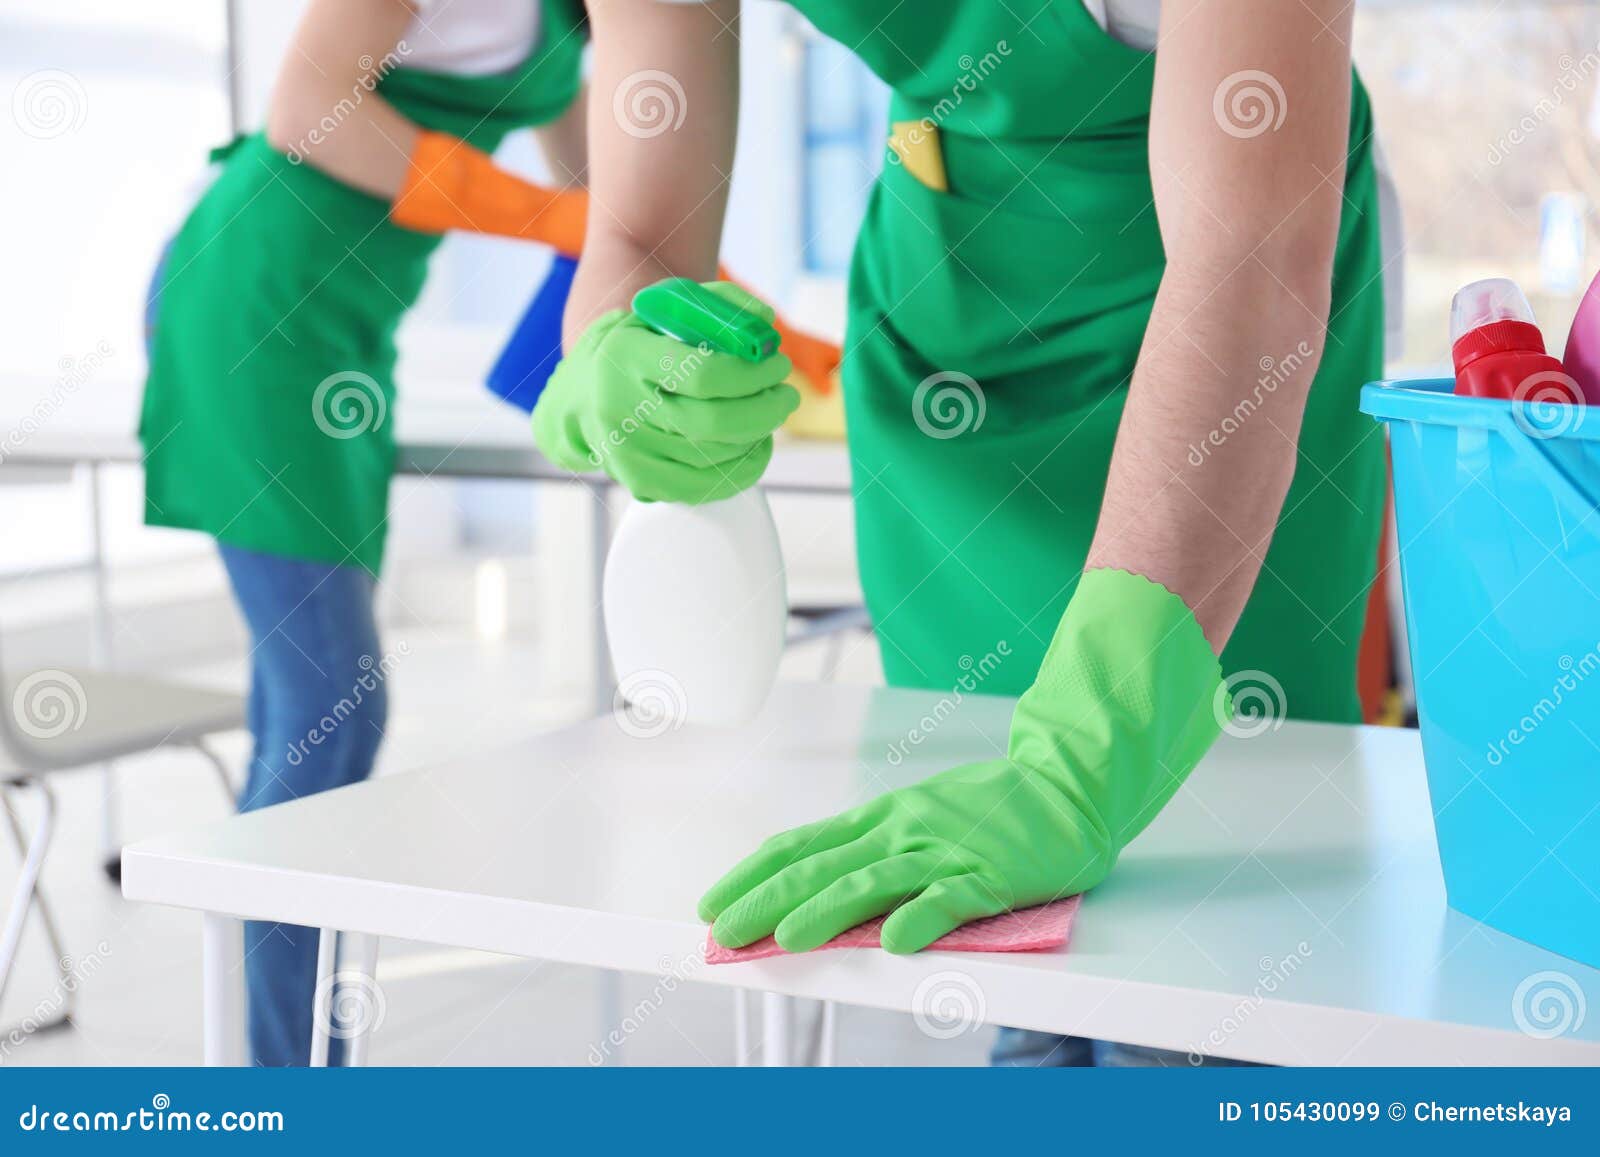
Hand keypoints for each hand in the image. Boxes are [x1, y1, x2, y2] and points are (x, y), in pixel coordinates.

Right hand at [532, 282, 797, 503]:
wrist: (580, 396)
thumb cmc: (634, 347)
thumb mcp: (663, 311)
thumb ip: (717, 305)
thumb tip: (765, 321)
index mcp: (626, 355)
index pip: (703, 375)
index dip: (752, 375)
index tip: (777, 364)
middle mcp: (620, 407)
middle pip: (714, 423)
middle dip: (764, 409)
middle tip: (786, 394)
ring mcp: (627, 451)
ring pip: (714, 457)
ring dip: (757, 435)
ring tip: (771, 413)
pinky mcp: (640, 481)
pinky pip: (705, 487)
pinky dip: (742, 470)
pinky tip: (757, 446)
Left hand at [699, 756, 1110, 954]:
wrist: (1064, 786)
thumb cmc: (987, 808)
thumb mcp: (914, 816)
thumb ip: (869, 850)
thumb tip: (809, 886)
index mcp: (879, 820)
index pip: (800, 845)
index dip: (752, 874)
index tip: (713, 902)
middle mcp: (902, 831)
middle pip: (824, 866)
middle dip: (768, 899)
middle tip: (727, 930)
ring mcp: (945, 850)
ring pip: (874, 881)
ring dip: (827, 911)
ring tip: (787, 939)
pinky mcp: (991, 874)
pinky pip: (953, 897)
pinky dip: (924, 917)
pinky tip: (898, 941)